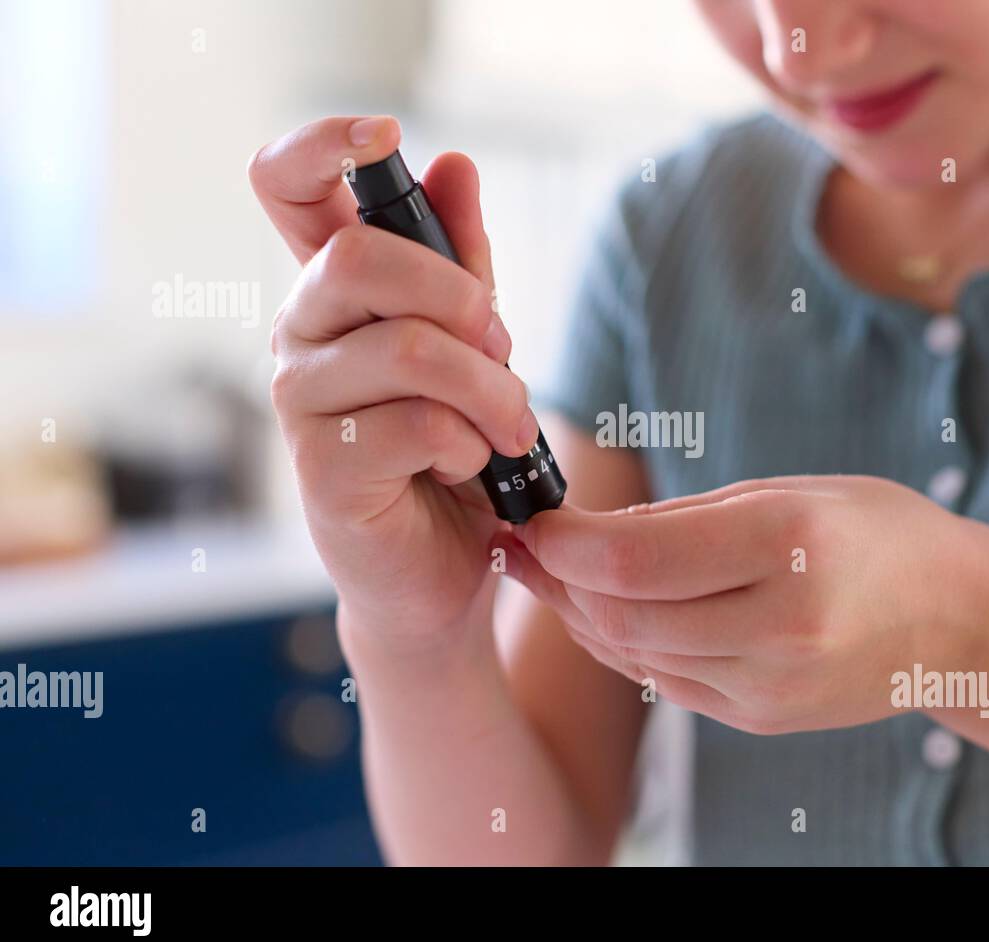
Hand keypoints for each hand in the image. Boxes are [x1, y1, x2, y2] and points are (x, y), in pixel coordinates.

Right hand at [249, 116, 537, 654]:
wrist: (446, 566)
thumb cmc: (455, 447)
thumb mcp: (474, 345)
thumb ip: (462, 261)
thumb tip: (454, 164)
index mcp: (334, 290)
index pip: (286, 186)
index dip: (323, 144)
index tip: (385, 136)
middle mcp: (300, 333)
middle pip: (359, 257)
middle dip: (461, 300)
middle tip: (504, 351)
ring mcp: (301, 402)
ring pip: (408, 350)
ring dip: (489, 390)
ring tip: (509, 428)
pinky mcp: (322, 471)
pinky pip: (416, 426)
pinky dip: (470, 444)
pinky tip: (470, 466)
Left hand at [502, 475, 988, 733]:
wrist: (960, 621)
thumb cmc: (876, 532)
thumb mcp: (789, 491)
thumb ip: (686, 518)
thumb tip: (589, 533)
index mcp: (791, 546)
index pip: (635, 560)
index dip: (565, 542)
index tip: (533, 518)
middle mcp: (782, 626)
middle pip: (624, 617)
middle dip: (559, 581)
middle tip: (524, 545)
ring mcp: (773, 685)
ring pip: (635, 656)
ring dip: (582, 615)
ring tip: (553, 573)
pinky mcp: (763, 719)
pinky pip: (664, 682)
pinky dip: (623, 646)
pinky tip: (607, 611)